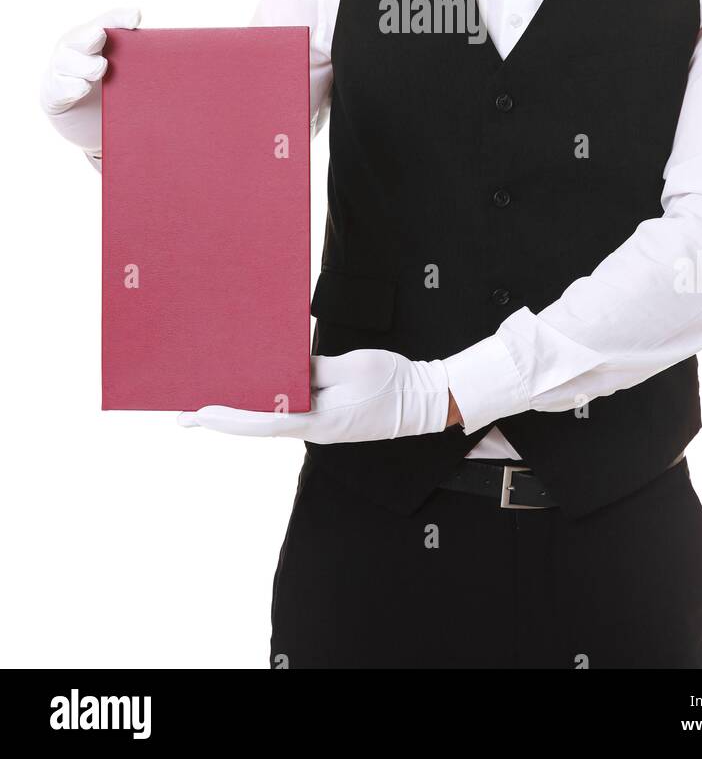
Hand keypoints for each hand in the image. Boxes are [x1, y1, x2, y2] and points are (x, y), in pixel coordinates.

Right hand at [39, 5, 140, 152]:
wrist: (92, 125)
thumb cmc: (118, 92)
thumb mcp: (133, 76)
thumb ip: (147, 64)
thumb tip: (188, 64)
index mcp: (98, 38)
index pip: (108, 21)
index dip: (119, 17)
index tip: (136, 17)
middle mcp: (77, 49)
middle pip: (80, 37)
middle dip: (90, 36)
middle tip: (101, 36)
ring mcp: (62, 70)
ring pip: (66, 60)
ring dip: (82, 64)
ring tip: (100, 68)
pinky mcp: (53, 94)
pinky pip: (58, 88)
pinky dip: (70, 87)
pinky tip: (82, 88)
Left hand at [177, 349, 452, 442]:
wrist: (425, 398)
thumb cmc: (393, 382)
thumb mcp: (354, 368)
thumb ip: (316, 369)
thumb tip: (283, 367)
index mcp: (321, 421)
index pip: (264, 422)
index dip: (229, 418)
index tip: (199, 414)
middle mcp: (314, 427)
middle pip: (258, 423)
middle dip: (221, 418)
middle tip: (183, 414)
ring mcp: (319, 423)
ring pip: (269, 417)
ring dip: (237, 410)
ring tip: (203, 403)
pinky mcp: (325, 415)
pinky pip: (286, 409)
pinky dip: (262, 403)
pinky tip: (247, 390)